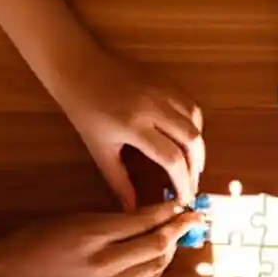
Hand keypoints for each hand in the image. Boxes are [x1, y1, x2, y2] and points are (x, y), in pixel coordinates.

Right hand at [0, 205, 200, 276]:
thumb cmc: (35, 243)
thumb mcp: (75, 220)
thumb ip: (116, 220)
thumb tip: (153, 216)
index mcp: (93, 237)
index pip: (145, 224)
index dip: (169, 214)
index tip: (186, 206)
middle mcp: (104, 267)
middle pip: (156, 248)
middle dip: (178, 232)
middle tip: (193, 220)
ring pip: (155, 268)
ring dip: (170, 251)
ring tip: (178, 235)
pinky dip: (156, 269)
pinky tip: (159, 258)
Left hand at [50, 47, 204, 207]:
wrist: (79, 66)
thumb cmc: (84, 110)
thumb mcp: (99, 149)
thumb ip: (119, 181)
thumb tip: (132, 210)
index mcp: (134, 126)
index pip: (171, 159)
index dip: (183, 182)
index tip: (184, 198)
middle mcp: (154, 107)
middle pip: (192, 141)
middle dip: (197, 166)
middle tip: (192, 184)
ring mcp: (163, 91)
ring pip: (196, 122)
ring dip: (199, 147)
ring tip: (193, 164)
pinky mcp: (166, 81)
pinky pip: (191, 106)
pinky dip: (195, 126)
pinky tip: (188, 139)